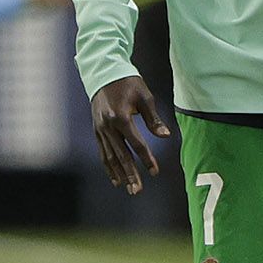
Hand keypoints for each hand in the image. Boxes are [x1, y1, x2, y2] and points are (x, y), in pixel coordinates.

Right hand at [89, 77, 170, 192]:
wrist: (103, 73)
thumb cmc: (127, 82)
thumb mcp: (144, 97)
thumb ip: (153, 119)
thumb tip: (165, 135)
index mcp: (121, 117)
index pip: (136, 144)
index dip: (147, 159)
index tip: (155, 172)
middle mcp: (108, 126)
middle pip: (121, 155)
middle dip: (130, 174)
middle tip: (138, 190)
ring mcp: (100, 129)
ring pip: (110, 157)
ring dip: (119, 174)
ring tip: (128, 188)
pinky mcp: (96, 130)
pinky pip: (102, 152)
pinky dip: (108, 166)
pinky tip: (115, 178)